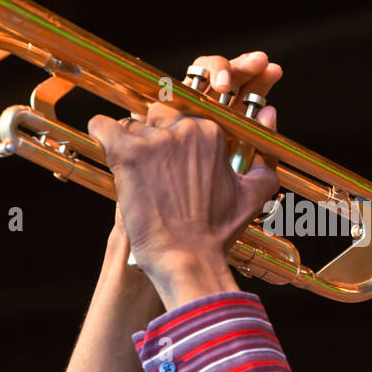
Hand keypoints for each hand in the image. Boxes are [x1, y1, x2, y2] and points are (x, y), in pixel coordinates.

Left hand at [88, 51, 282, 307]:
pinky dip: (100, 132)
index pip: (185, 120)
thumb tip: (271, 113)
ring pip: (132, 125)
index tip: (171, 167)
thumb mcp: (252, 195)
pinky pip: (103, 126)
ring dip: (130, 144)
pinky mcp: (127, 153)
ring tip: (134, 175)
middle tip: (153, 174)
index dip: (176, 144)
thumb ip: (265, 157)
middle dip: (154, 141)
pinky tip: (105, 146)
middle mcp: (187, 129)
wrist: (187, 259)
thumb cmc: (216, 233)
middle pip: (158, 118)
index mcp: (213, 134)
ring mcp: (157, 140)